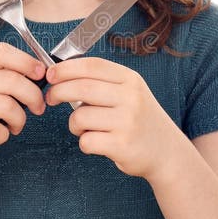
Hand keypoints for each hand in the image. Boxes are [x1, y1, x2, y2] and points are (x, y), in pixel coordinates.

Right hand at [0, 42, 45, 156]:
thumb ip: (6, 71)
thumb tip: (42, 73)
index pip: (3, 52)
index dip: (27, 62)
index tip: (40, 74)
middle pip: (13, 82)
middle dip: (34, 97)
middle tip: (38, 107)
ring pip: (8, 107)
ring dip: (21, 119)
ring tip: (17, 124)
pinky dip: (5, 135)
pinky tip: (2, 133)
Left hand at [45, 57, 167, 178]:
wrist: (167, 152)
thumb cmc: (139, 120)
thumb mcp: (129, 92)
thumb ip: (101, 82)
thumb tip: (60, 75)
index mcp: (130, 80)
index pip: (92, 66)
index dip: (65, 68)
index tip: (50, 75)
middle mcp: (131, 98)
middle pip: (81, 88)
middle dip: (58, 92)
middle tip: (50, 99)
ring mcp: (127, 122)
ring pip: (79, 117)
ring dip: (74, 124)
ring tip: (85, 128)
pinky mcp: (122, 145)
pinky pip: (86, 141)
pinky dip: (85, 143)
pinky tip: (97, 143)